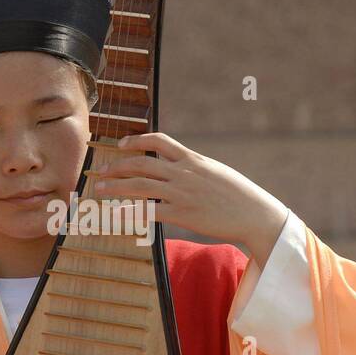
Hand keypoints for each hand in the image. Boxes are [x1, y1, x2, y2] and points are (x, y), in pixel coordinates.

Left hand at [92, 132, 287, 267]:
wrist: (256, 214)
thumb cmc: (239, 196)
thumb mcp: (216, 172)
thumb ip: (195, 168)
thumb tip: (180, 166)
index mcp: (193, 159)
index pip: (159, 140)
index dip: (136, 140)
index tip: (121, 144)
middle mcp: (184, 173)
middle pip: (142, 164)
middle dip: (117, 166)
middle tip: (102, 171)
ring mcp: (182, 193)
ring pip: (139, 186)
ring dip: (115, 187)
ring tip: (99, 189)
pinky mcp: (183, 214)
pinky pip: (148, 211)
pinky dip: (128, 212)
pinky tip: (114, 214)